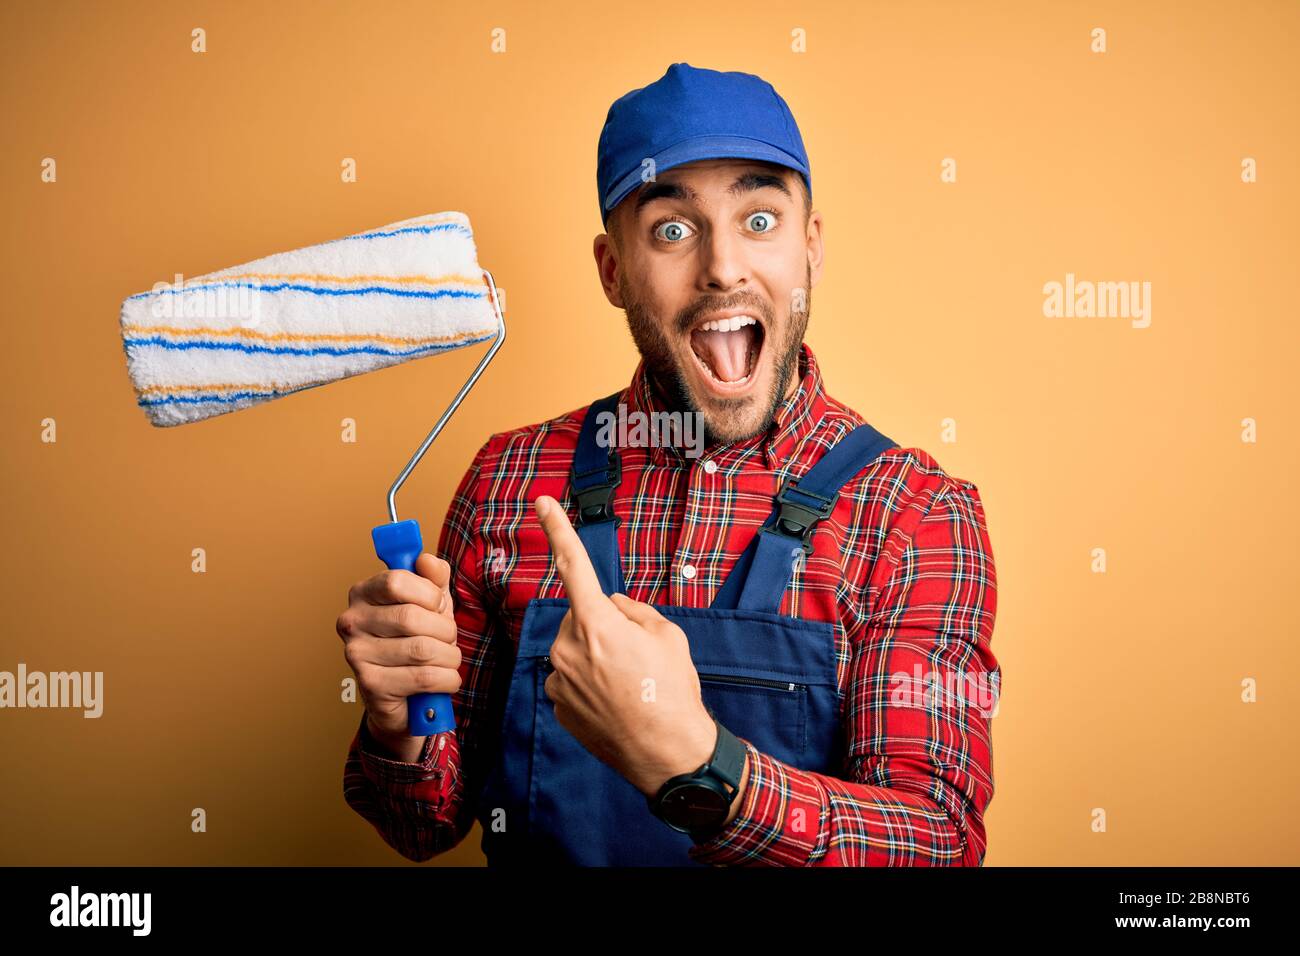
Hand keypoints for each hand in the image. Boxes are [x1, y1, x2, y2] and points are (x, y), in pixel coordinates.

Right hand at [337, 554, 460, 762]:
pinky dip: (446, 679)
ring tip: (447, 660)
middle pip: (411, 617)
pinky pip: (423, 677)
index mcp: (363, 593)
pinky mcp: (370, 684)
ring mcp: (356, 654)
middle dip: (445, 630)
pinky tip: (444, 679)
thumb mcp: (430, 604)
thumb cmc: (417, 642)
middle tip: (448, 640)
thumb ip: (433, 578)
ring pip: (422, 649)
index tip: (437, 606)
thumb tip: (427, 560)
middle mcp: (352, 621)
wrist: (406, 696)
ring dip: (449, 657)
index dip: (428, 594)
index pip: (396, 581)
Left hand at [533, 494, 717, 796]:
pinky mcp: (556, 704)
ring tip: (628, 683)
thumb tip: (611, 607)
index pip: (574, 565)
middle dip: (601, 625)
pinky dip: (588, 684)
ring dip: (594, 656)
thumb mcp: (668, 635)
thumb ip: (633, 611)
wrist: (668, 754)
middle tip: (634, 655)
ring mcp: (558, 678)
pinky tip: (613, 701)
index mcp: (597, 623)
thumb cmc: (672, 692)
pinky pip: (570, 679)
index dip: (558, 530)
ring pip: (573, 649)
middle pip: (580, 617)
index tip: (542, 503)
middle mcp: (568, 647)